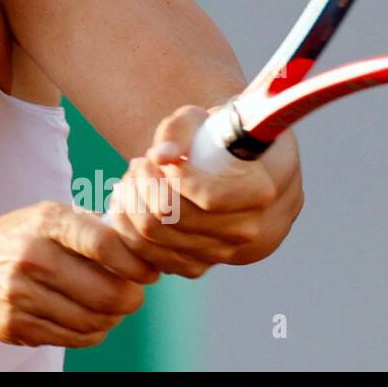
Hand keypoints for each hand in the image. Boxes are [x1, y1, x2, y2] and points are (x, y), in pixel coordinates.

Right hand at [0, 201, 159, 348]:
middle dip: (131, 299)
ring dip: (112, 318)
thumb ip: (89, 225)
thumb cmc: (17, 242)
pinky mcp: (17, 325)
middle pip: (107, 292)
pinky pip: (75, 338)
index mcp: (45, 222)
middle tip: (133, 295)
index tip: (147, 272)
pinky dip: (91, 334)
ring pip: (94, 321)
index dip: (136, 263)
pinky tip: (87, 320)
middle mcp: (32, 256)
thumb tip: (141, 238)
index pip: (104, 244)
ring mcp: (22, 293)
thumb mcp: (44, 217)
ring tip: (110, 308)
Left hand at [107, 105, 304, 276]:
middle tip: (137, 164)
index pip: (207, 197)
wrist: (224, 172)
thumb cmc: (210, 140)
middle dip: (142, 185)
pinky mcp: (197, 266)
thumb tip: (161, 156)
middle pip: (171, 217)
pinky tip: (132, 202)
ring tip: (133, 179)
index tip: (154, 157)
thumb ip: (177, 131)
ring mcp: (221, 253)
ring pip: (154, 237)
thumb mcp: (196, 120)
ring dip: (131, 203)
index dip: (172, 178)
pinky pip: (150, 256)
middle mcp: (245, 230)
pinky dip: (130, 228)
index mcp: (257, 193)